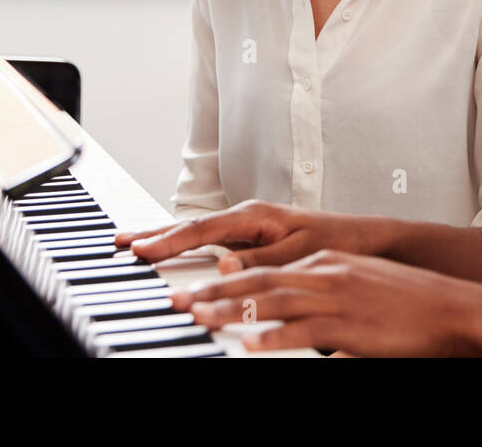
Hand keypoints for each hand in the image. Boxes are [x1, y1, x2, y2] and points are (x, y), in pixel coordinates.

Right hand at [113, 200, 390, 273]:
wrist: (363, 239)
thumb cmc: (336, 241)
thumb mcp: (300, 253)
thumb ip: (261, 260)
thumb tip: (224, 266)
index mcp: (255, 215)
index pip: (202, 229)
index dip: (169, 241)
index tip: (140, 250)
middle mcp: (246, 217)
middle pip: (190, 225)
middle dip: (153, 233)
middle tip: (118, 241)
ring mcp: (246, 227)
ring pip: (196, 233)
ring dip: (164, 238)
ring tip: (131, 244)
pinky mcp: (250, 239)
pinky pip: (208, 242)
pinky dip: (183, 246)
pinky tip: (168, 252)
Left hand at [175, 249, 481, 355]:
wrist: (454, 307)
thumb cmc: (410, 305)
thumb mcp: (361, 288)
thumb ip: (325, 294)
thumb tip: (293, 312)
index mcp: (327, 263)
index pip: (266, 268)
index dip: (227, 277)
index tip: (194, 286)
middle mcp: (328, 272)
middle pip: (259, 280)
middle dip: (215, 290)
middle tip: (179, 299)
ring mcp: (339, 295)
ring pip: (273, 300)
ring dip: (232, 310)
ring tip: (199, 317)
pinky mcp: (351, 322)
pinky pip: (304, 330)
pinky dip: (273, 336)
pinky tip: (250, 343)